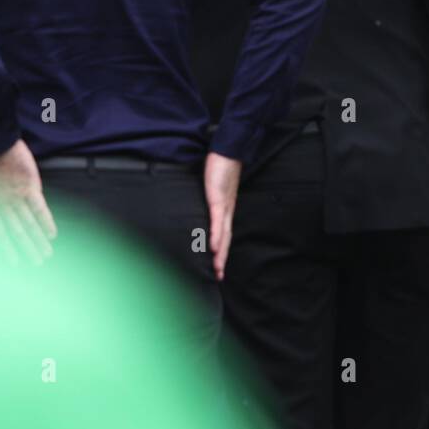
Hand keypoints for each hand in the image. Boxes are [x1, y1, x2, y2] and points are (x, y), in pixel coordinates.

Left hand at [0, 139, 55, 264]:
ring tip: (47, 254)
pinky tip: (53, 234)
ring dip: (38, 240)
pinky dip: (46, 221)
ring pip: (29, 224)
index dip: (8, 248)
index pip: (0, 232)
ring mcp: (18, 198)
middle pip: (18, 232)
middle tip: (39, 263)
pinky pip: (39, 208)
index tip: (15, 263)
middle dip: (28, 249)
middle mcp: (5, 206)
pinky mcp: (30, 188)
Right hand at [204, 152, 241, 280]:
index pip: (224, 235)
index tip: (218, 268)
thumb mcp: (212, 188)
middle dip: (222, 259)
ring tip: (217, 268)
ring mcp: (224, 206)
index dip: (222, 252)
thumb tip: (199, 208)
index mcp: (225, 210)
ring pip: (223, 234)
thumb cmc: (219, 168)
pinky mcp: (219, 199)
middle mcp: (227, 211)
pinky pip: (217, 220)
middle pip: (226, 240)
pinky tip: (213, 247)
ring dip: (221, 253)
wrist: (228, 151)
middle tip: (219, 277)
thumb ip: (208, 199)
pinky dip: (215, 234)